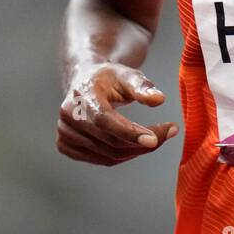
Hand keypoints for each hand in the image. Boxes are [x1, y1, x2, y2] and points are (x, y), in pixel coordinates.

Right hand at [56, 63, 177, 165]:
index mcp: (81, 96)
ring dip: (136, 151)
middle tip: (168, 133)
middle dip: (142, 143)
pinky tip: (136, 144)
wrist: (84, 82)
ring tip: (156, 137)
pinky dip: (123, 155)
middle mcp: (68, 117)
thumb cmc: (108, 78)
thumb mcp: (127, 74)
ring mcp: (65, 134)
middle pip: (109, 141)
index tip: (155, 139)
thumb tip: (159, 99)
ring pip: (108, 155)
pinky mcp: (66, 146)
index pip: (104, 120)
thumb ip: (142, 86)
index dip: (129, 133)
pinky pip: (102, 159)